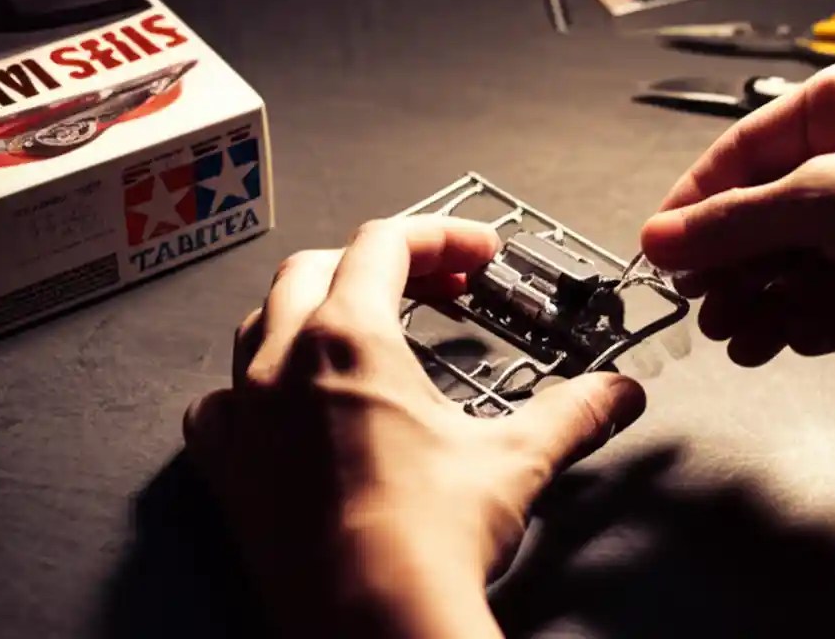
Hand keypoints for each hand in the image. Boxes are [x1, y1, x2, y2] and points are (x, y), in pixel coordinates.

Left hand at [184, 216, 645, 637]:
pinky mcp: (229, 472)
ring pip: (261, 324)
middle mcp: (282, 365)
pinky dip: (251, 388)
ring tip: (362, 331)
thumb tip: (615, 394)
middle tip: (436, 289)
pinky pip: (218, 405)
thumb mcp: (513, 462)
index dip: (440, 235)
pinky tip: (282, 405)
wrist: (370, 629)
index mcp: (347, 340)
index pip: (385, 243)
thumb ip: (570, 413)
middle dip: (380, 265)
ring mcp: (245, 417)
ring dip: (312, 311)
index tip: (477, 255)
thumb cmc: (427, 544)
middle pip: (318, 269)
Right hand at [640, 52, 834, 369]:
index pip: (743, 150)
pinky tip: (776, 344)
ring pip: (792, 265)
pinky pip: (826, 299)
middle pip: (764, 216)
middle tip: (697, 303)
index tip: (659, 244)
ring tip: (733, 337)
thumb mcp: (818, 202)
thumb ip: (730, 225)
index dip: (695, 201)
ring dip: (758, 303)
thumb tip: (658, 239)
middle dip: (730, 266)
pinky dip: (799, 322)